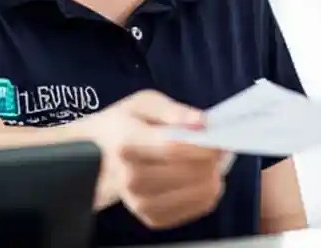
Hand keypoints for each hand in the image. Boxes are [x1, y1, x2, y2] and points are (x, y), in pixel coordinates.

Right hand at [79, 90, 228, 228]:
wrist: (98, 154)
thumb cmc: (127, 123)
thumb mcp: (146, 103)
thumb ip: (175, 111)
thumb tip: (203, 122)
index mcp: (127, 144)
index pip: (173, 148)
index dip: (203, 145)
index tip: (222, 138)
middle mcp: (130, 178)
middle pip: (187, 172)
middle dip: (212, 160)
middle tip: (220, 147)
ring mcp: (139, 202)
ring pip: (195, 194)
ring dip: (213, 177)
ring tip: (212, 162)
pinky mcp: (150, 217)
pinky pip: (193, 209)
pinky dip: (207, 193)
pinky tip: (204, 179)